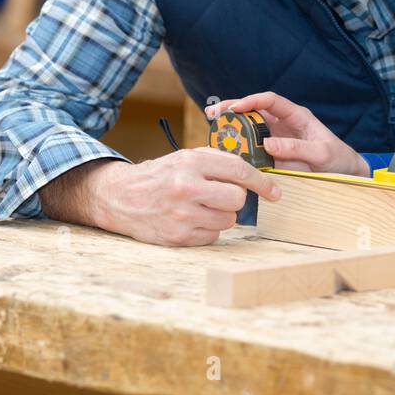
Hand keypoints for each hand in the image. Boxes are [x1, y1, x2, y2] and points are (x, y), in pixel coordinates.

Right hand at [45, 150, 282, 246]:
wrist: (120, 197)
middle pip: (237, 198)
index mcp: (191, 162)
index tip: (274, 191)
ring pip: (228, 220)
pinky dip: (208, 230)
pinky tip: (191, 220)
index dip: (262, 182)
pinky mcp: (178, 237)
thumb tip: (254, 171)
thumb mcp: (185, 157)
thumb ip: (218, 160)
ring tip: (202, 207)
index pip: (239, 171)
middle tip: (220, 196)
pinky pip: (213, 236)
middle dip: (234, 198)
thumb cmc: (160, 175)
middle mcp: (187, 187)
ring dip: (221, 215)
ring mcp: (182, 215)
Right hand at [206, 91, 368, 177]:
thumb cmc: (337, 159)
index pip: (270, 101)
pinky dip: (237, 148)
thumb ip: (297, 148)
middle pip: (253, 111)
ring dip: (231, 128)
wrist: (345, 175)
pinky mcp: (272, 156)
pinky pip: (252, 149)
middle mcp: (282, 125)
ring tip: (211, 128)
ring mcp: (276, 140)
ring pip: (249, 129)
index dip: (252, 100)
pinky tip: (222, 151)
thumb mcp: (321, 153)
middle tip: (212, 113)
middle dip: (232, 109)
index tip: (236, 107)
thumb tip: (268, 145)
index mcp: (296, 116)